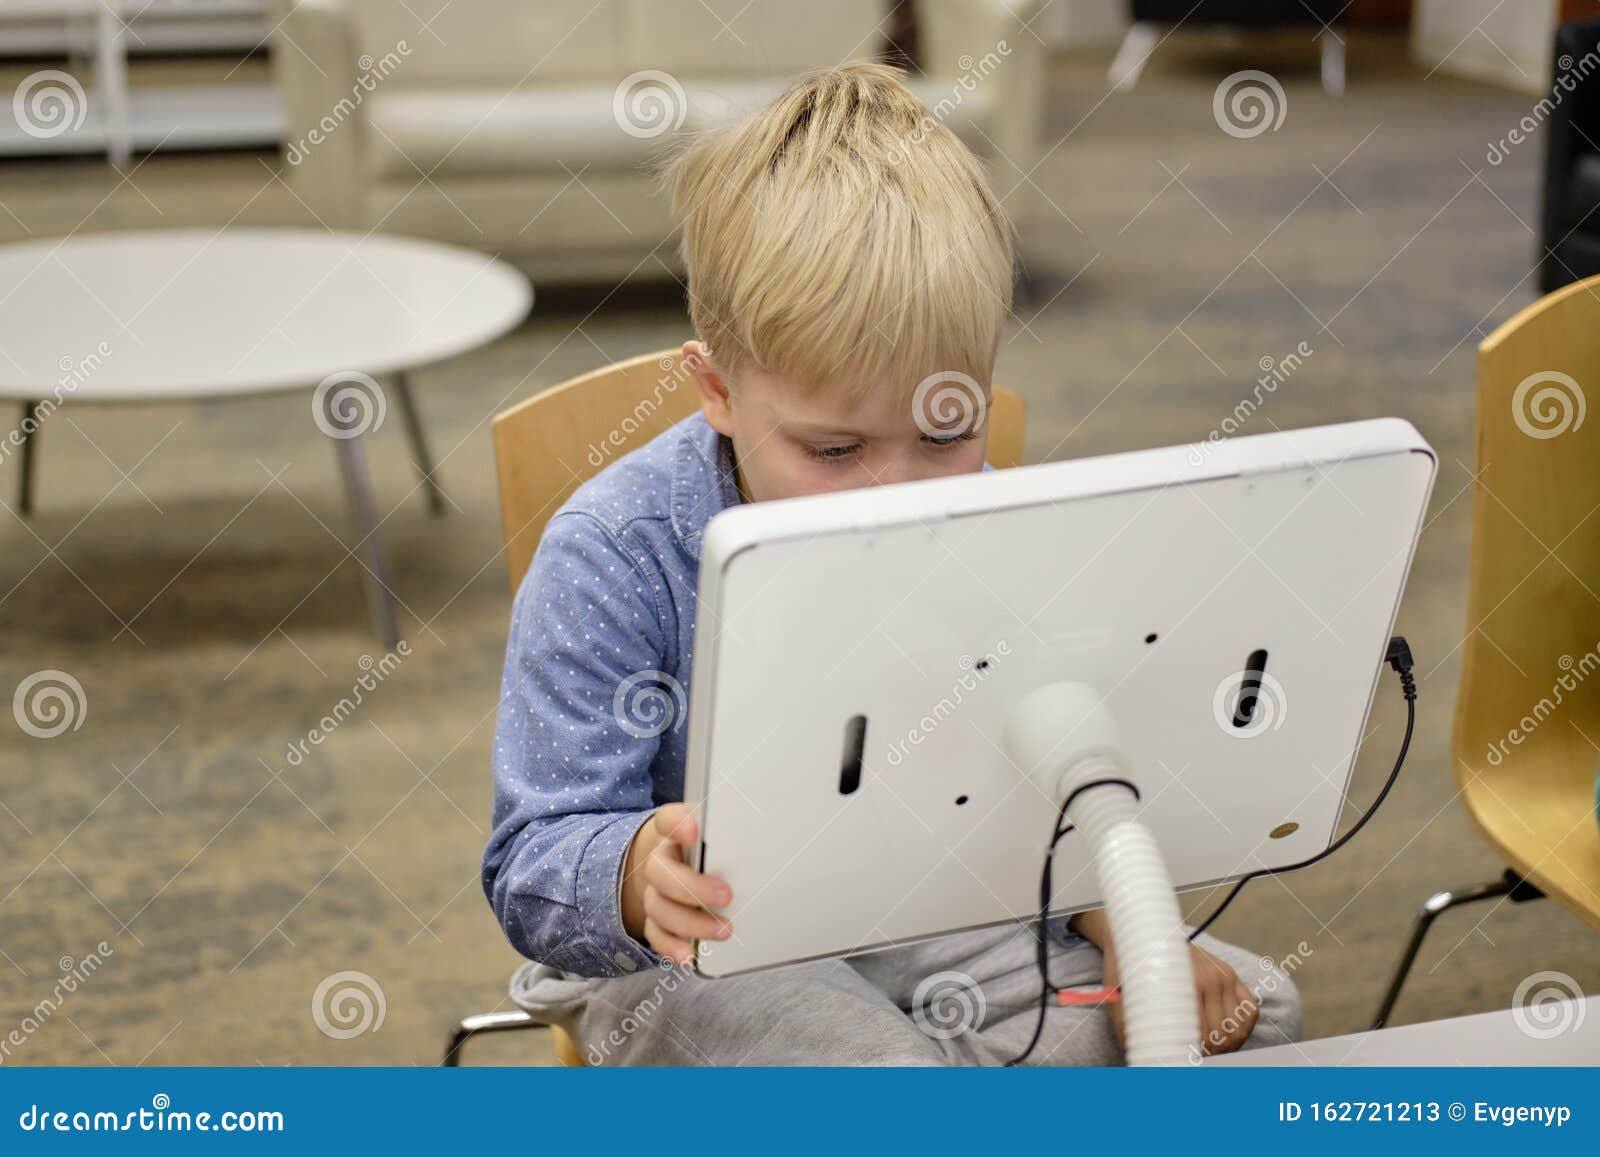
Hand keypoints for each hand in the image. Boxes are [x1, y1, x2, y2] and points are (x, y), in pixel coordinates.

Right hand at [620, 803, 733, 965]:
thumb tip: (771, 838)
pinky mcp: (656, 920)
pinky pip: (656, 935)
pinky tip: (690, 955)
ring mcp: (655, 892)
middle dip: (692, 887)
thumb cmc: (709, 849)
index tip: (695, 831)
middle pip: (660, 871)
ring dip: (691, 922)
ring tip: (723, 930)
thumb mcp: (718, 835)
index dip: (678, 825)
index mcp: (674, 833)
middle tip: (726, 895)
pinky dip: (672, 947)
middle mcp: (660, 861)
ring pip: (658, 907)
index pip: (668, 820)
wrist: (680, 863)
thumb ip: (734, 833)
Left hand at [1070, 908, 1258, 1055]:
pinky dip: (1242, 1028)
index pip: (1204, 1036)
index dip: (1196, 1057)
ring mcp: (1223, 975)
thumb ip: (1130, 1029)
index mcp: (1186, 983)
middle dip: (1210, 1055)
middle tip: (1193, 1059)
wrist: (1141, 931)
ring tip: (1207, 1050)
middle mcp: (1210, 978)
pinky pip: (1250, 1010)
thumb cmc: (1129, 967)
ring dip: (1227, 1046)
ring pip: (1239, 1028)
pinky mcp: (1229, 973)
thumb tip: (1143, 1063)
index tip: (1185, 1063)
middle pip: (1223, 1036)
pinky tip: (1223, 1034)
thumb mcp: (1123, 996)